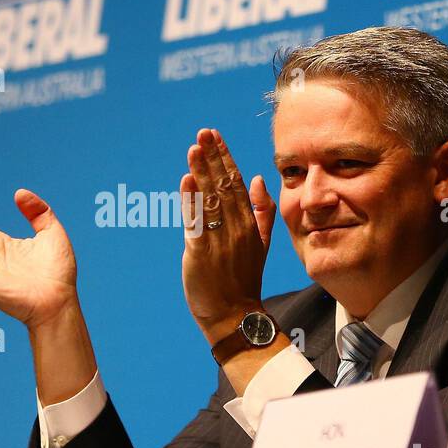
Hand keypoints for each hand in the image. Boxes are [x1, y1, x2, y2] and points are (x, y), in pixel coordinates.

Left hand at [179, 128, 276, 342]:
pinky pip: (195, 221)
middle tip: (203, 132)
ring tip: (193, 148)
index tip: (215, 136)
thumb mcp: (261, 243)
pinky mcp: (201, 252)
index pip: (236, 183)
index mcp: (250, 223)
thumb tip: (257, 178)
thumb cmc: (243, 279)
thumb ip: (262, 211)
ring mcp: (219, 239)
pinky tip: (186, 180)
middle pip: (223, 185)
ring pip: (209, 198)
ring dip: (200, 171)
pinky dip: (190, 200)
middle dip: (212, 156)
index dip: (225, 158)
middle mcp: (236, 227)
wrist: (234, 315)